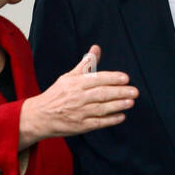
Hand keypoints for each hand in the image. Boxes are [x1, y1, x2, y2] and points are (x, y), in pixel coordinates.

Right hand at [19, 45, 137, 147]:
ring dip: (117, 105)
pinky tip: (121, 116)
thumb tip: (96, 48)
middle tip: (134, 91)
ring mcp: (79, 113)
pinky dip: (110, 120)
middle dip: (119, 92)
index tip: (125, 78)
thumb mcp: (69, 77)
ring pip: (101, 108)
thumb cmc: (57, 94)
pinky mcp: (80, 126)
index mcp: (75, 84)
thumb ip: (86, 64)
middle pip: (101, 94)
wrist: (40, 116)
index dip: (112, 78)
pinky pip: (98, 123)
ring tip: (131, 102)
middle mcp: (77, 97)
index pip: (96, 79)